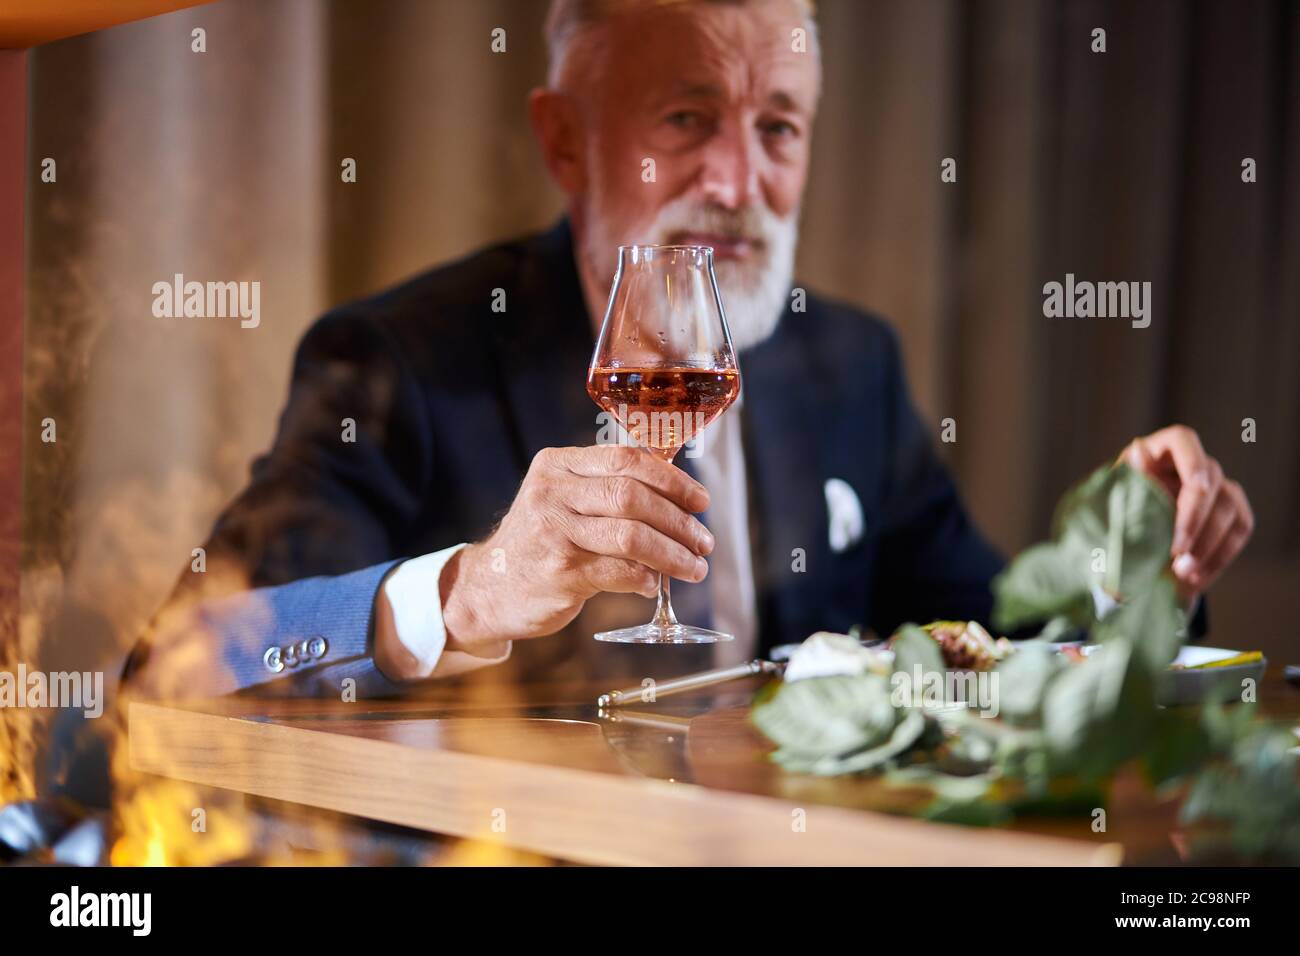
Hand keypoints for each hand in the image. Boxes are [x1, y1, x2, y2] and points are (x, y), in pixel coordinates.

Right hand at [440, 445, 713, 655]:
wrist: (488, 588)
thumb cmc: (538, 542)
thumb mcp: (560, 500)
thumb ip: (605, 489)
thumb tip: (676, 497)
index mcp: (557, 466)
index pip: (626, 459)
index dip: (672, 479)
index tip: (700, 500)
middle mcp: (552, 493)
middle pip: (633, 496)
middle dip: (678, 520)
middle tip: (703, 540)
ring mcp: (554, 533)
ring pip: (631, 536)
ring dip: (672, 554)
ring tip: (694, 567)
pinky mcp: (560, 573)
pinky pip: (620, 572)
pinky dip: (645, 579)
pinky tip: (654, 584)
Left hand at [1120, 425, 1253, 599]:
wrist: (1128, 569)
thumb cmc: (1110, 535)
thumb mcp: (1107, 513)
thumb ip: (1126, 486)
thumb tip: (1138, 450)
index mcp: (1153, 456)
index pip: (1182, 440)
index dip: (1193, 460)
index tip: (1198, 488)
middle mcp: (1187, 467)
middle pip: (1209, 477)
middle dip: (1194, 519)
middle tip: (1175, 552)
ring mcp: (1214, 489)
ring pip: (1228, 505)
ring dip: (1207, 543)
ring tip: (1180, 571)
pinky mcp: (1231, 514)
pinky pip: (1240, 528)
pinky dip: (1220, 555)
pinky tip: (1195, 575)